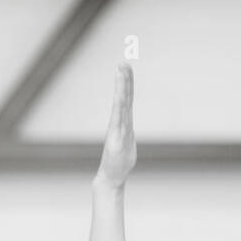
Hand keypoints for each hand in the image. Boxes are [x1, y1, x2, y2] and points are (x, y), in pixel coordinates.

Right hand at [97, 64, 135, 187]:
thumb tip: (128, 129)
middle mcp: (120, 123)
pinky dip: (119, 104)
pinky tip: (120, 94)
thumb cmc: (119, 162)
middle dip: (124, 80)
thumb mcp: (127, 145)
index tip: (126, 68)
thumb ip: (127, 134)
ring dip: (121, 87)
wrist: (112, 177)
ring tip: (120, 71)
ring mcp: (117, 129)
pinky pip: (118, 117)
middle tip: (123, 62)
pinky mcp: (115, 137)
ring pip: (120, 104)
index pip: (127, 100)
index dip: (127, 84)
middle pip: (123, 97)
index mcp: (124, 123)